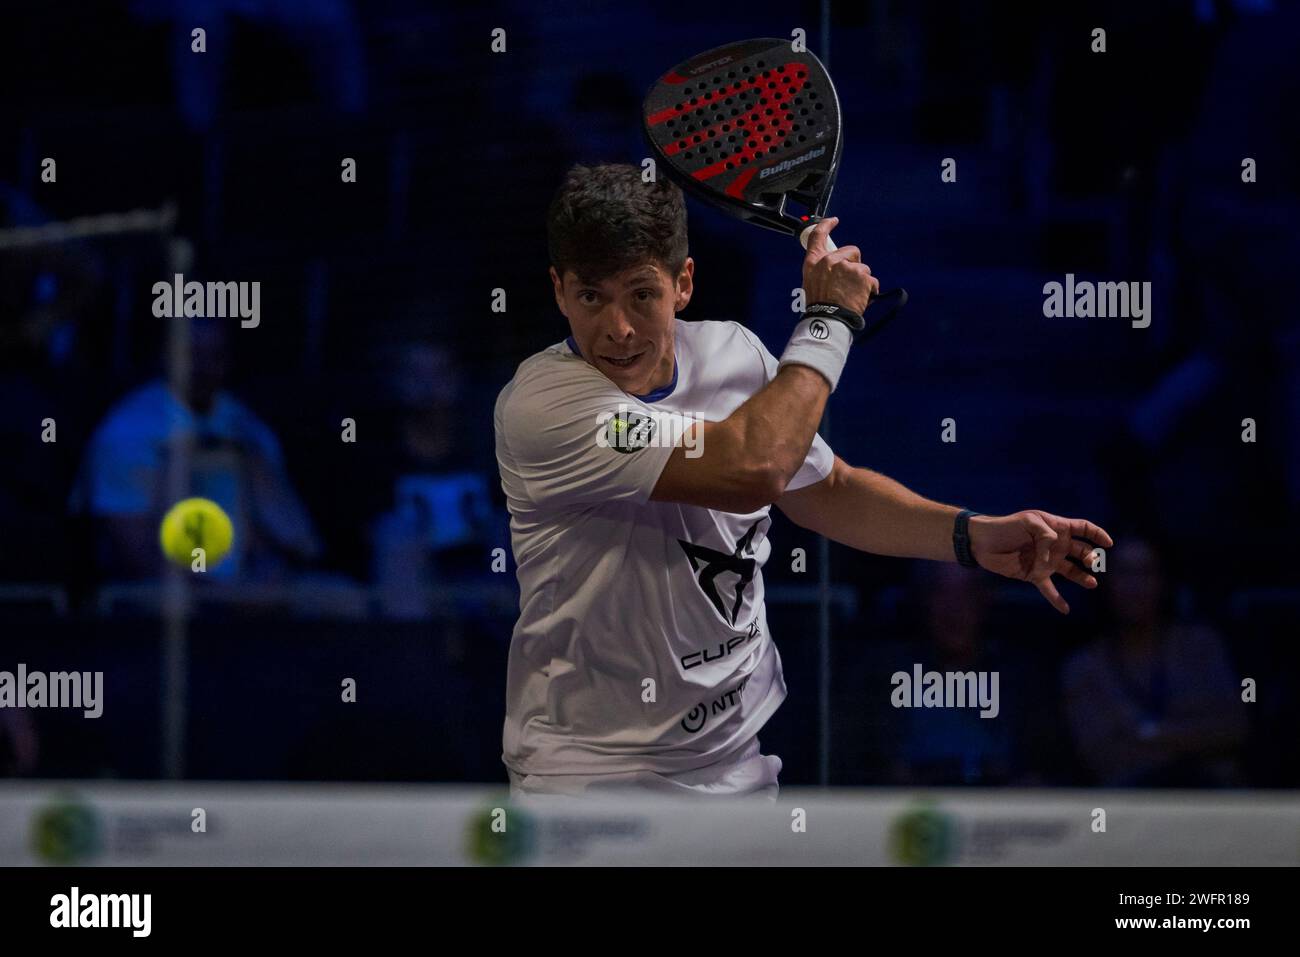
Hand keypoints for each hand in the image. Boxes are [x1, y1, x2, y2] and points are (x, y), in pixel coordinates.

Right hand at [801, 217, 879, 315]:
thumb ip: (823, 270)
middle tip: (849, 282)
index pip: (818, 236)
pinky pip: (872, 281)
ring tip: (852, 295)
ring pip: (863, 268)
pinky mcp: (862, 276)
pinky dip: (870, 290)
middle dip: (855, 263)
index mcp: (815, 262)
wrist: (828, 319)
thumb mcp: (811, 283)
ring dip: (862, 281)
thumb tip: (835, 267)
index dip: (826, 225)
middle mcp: (831, 260)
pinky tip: (861, 299)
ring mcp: (848, 267)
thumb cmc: (819, 305)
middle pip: (852, 251)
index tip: (834, 221)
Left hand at [969, 511, 1112, 613]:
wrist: (983, 542)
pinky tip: (1065, 610)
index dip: (1097, 535)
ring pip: (1071, 571)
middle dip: (1090, 557)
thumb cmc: (1005, 526)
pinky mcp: (1034, 575)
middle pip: (1081, 551)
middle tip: (1090, 563)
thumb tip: (1055, 549)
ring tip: (1091, 584)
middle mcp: (1055, 545)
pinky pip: (1049, 589)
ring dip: (1082, 578)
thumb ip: (1045, 532)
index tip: (1108, 544)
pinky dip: (1057, 599)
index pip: (1083, 529)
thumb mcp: (1028, 521)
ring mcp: (1046, 561)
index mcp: (1056, 528)